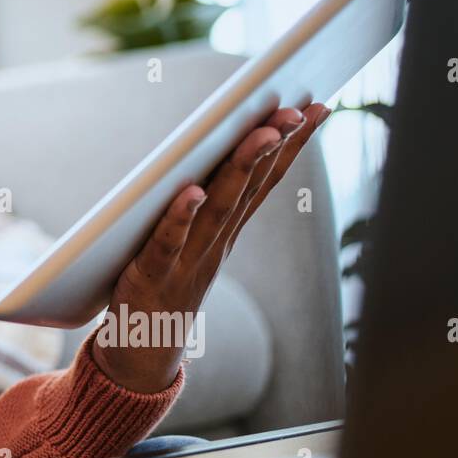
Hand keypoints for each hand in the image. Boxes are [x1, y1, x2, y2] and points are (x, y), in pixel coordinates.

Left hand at [91, 102, 331, 391]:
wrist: (141, 352)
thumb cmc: (165, 284)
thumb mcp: (196, 239)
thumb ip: (211, 200)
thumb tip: (231, 152)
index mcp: (226, 230)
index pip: (265, 180)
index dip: (291, 143)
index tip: (316, 104)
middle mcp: (215, 242)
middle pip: (249, 187)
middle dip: (275, 145)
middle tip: (297, 108)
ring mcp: (187, 260)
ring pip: (219, 208)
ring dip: (241, 169)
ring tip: (261, 133)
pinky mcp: (151, 276)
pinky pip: (167, 242)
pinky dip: (180, 217)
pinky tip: (191, 190)